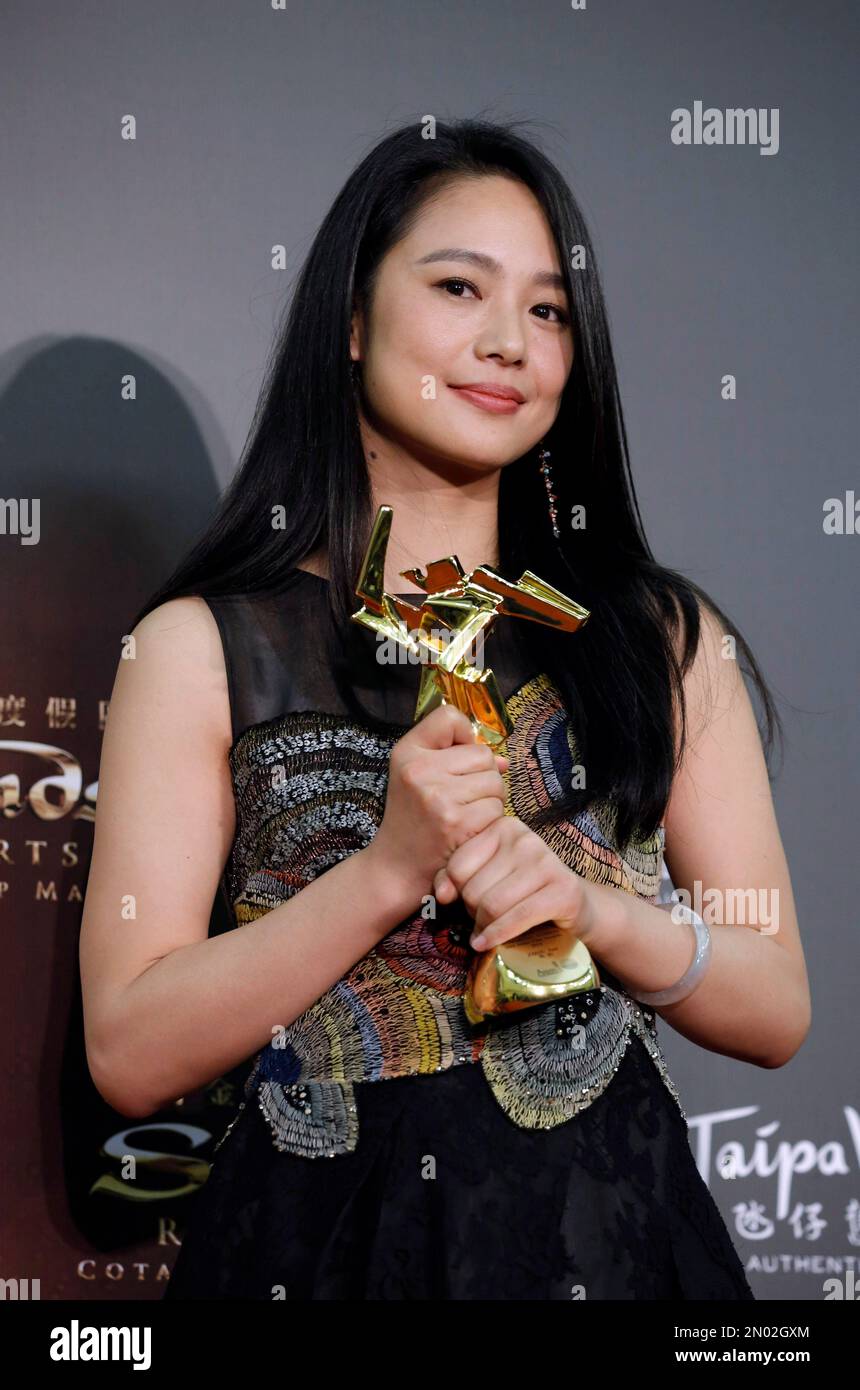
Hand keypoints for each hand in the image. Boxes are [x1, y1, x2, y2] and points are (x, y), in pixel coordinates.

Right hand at [371, 704, 509, 906]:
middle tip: (461, 797)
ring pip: (495, 782)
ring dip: (489, 800)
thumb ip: (455, 755)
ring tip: (464, 813)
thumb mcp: (416, 774)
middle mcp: (420, 770)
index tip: (455, 758)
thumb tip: (503, 760)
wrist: (397, 865)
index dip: (463, 737)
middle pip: (483, 754)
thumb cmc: (413, 816)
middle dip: (482, 776)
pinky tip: (469, 829)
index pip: (450, 717)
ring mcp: (439, 796)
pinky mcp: (457, 822)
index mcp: (407, 752)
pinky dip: (490, 820)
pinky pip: (496, 808)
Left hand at [432, 814, 596, 952]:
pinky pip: (518, 917)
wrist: (571, 902)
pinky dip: (497, 935)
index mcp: (501, 826)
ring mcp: (546, 861)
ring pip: (492, 905)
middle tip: (481, 919)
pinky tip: (486, 943)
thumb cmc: (520, 888)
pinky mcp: (563, 889)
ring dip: (484, 927)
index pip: (458, 866)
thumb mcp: (485, 876)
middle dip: (472, 912)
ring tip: (484, 932)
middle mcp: (524, 838)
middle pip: (474, 889)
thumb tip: (442, 894)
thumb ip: (454, 878)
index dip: (456, 891)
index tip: (464, 902)